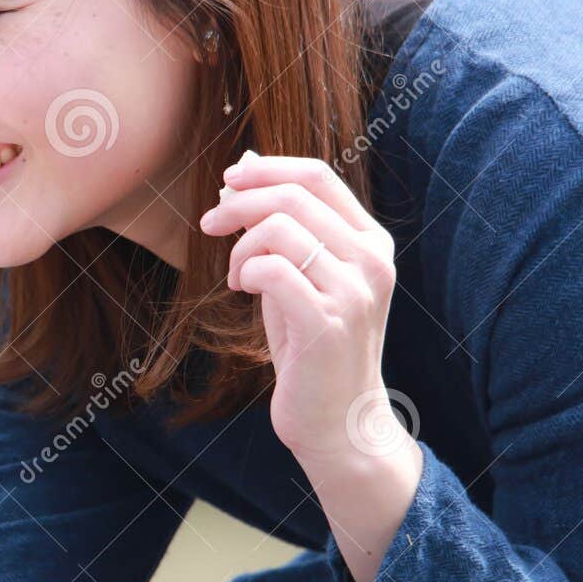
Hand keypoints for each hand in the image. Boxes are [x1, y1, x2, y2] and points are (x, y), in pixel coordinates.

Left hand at [199, 152, 406, 466]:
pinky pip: (272, 270)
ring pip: (279, 229)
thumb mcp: (299, 274)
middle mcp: (372, 260)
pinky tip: (243, 291)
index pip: (318, 176)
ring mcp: (355, 291)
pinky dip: (246, 272)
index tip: (228, 180)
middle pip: (293, 196)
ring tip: (237, 276)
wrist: (338, 419)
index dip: (266, 168)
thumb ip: (282, 223)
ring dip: (241, 248)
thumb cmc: (312, 344)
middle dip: (239, 203)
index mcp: (372, 241)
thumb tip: (246, 162)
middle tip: (210, 225)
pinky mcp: (329, 322)